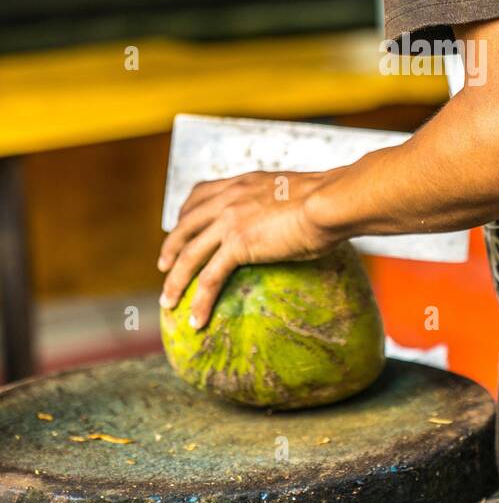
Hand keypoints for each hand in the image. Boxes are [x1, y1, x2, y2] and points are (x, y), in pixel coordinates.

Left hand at [157, 170, 333, 329]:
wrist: (330, 202)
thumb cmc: (327, 199)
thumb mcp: (294, 192)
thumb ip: (281, 203)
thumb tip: (295, 218)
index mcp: (241, 183)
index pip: (200, 193)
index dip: (185, 213)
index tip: (181, 226)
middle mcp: (229, 198)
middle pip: (185, 225)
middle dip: (171, 249)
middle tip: (164, 266)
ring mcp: (230, 221)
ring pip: (189, 255)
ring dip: (175, 281)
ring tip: (168, 302)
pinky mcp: (238, 245)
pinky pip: (210, 277)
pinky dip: (200, 300)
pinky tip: (197, 319)